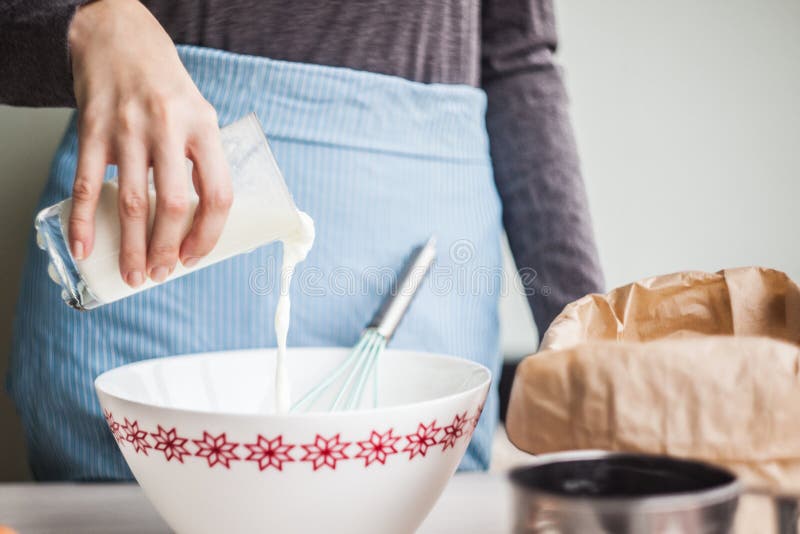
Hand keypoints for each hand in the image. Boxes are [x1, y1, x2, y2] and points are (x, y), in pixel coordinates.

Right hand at [67, 0, 232, 285]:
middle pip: (174, 204)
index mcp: (204, 129)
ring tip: (133, 273)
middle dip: (168, 249)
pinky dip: (85, 221)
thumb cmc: (165, 85)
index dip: (209, 234)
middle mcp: (169, 129)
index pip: (218, 195)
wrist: (119, 37)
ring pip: (134, 202)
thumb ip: (202, 160)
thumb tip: (199, 221)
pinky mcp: (93, 130)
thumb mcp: (200, 114)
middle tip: (161, 274)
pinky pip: (88, 185)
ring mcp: (129, 130)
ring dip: (133, 246)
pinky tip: (85, 247)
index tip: (195, 257)